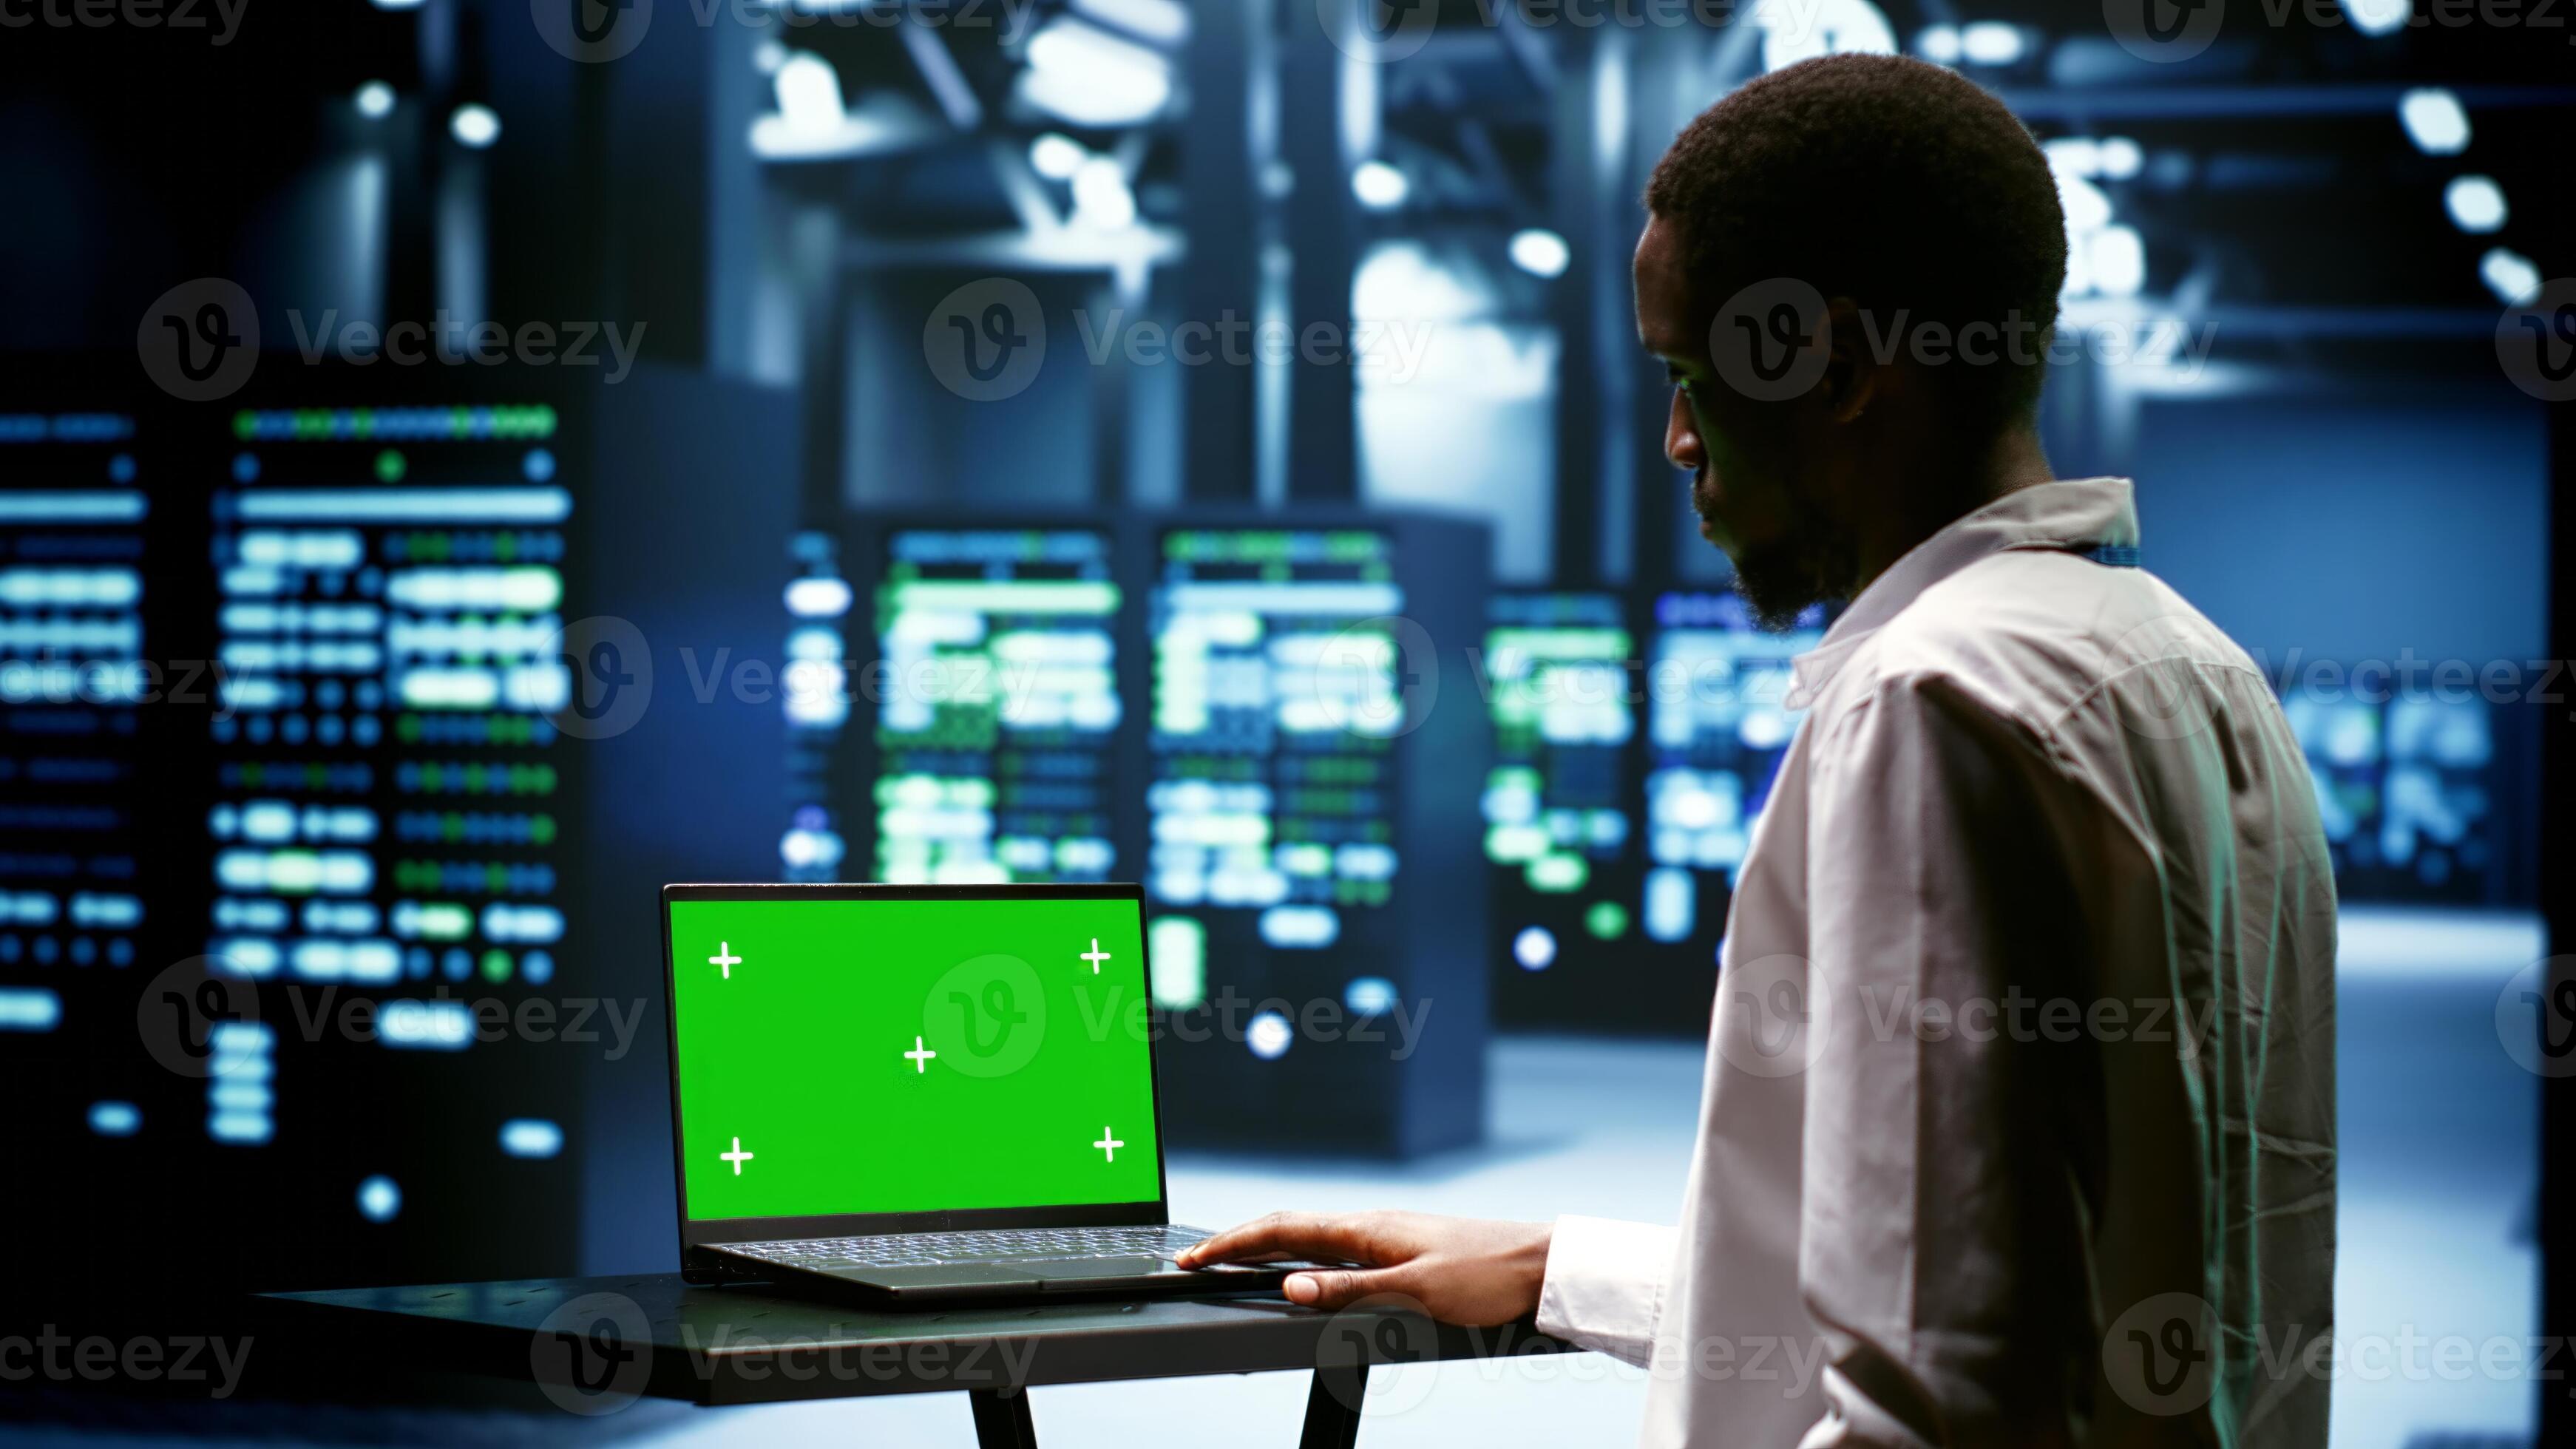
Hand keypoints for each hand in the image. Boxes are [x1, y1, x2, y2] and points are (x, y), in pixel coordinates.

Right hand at [1175, 1210, 1551, 1323]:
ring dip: (1267, 1244)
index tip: (1195, 1257)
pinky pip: (1333, 1244)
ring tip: (1235, 1258)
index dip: (1232, 1243)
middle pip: (1287, 1226)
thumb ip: (1349, 1291)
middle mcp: (1369, 1224)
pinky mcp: (1398, 1246)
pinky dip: (1300, 1251)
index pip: (1281, 1231)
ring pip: (1310, 1233)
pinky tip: (1302, 1266)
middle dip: (1238, 1240)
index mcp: (1365, 1229)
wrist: (1536, 1263)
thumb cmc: (1485, 1274)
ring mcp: (1383, 1233)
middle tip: (1200, 1258)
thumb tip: (1290, 1285)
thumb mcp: (1414, 1292)